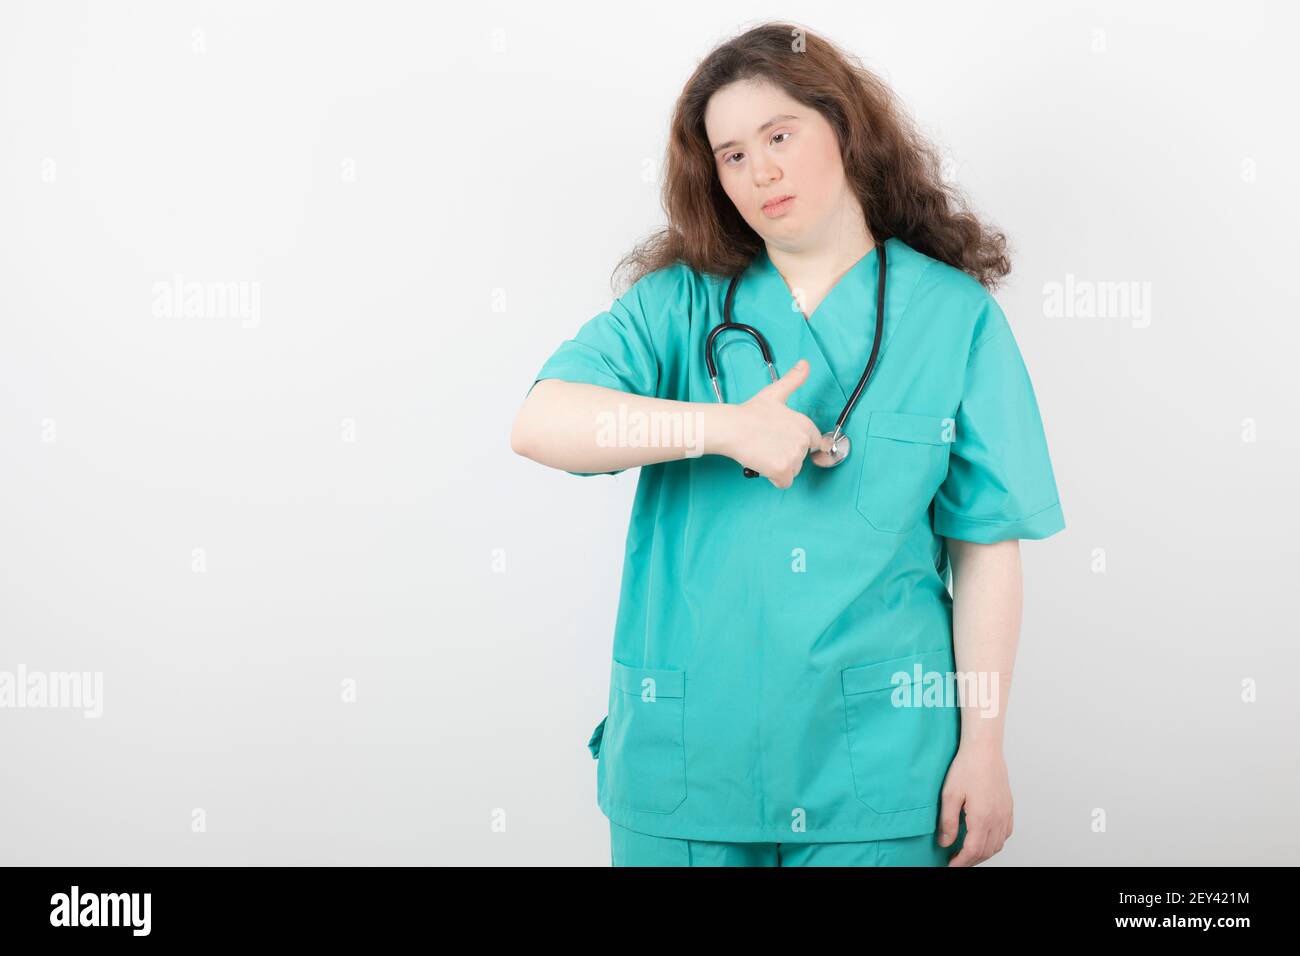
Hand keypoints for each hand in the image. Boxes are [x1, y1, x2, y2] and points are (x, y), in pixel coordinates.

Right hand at [723, 359, 827, 488]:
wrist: (733, 427)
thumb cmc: (750, 413)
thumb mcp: (775, 393)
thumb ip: (794, 380)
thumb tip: (805, 364)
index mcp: (805, 424)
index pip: (813, 443)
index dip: (796, 443)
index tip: (782, 442)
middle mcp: (803, 440)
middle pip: (801, 459)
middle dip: (786, 456)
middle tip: (768, 444)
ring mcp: (794, 456)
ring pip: (793, 471)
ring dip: (779, 467)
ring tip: (763, 452)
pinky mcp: (783, 470)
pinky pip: (784, 482)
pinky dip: (774, 479)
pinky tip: (763, 465)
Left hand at [938, 742, 1013, 866]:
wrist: (984, 750)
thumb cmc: (967, 767)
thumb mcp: (949, 795)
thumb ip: (947, 822)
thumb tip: (945, 842)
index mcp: (982, 818)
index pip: (972, 851)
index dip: (960, 863)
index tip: (950, 866)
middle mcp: (997, 819)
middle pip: (986, 851)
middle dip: (971, 860)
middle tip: (956, 861)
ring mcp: (1005, 813)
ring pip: (997, 844)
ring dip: (983, 853)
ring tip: (968, 853)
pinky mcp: (1008, 807)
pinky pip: (1006, 834)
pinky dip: (995, 843)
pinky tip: (985, 839)